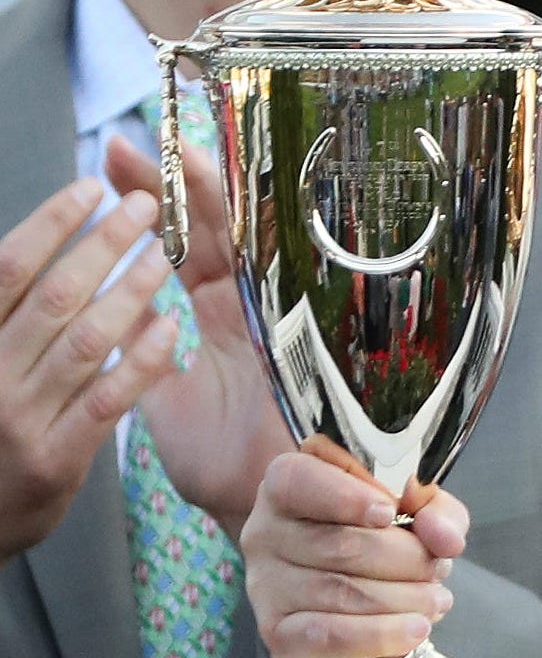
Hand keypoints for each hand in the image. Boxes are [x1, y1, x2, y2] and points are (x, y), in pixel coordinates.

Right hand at [0, 174, 185, 563]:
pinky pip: (104, 400)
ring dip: (128, 291)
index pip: (8, 267)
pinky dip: (138, 362)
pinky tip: (168, 331)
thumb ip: (6, 319)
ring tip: (163, 254)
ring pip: (83, 340)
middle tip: (145, 206)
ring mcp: (21, 416)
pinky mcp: (55, 457)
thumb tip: (35, 252)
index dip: (51, 222)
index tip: (90, 187)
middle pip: (52, 293)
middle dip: (101, 244)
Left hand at [106, 131, 287, 538]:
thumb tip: (113, 313)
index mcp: (221, 322)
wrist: (272, 516)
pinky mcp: (311, 335)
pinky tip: (248, 193)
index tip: (115, 163)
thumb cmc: (224, 470)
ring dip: (213, 193)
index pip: (182, 247)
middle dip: (176, 181)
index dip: (150, 204)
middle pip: (215, 228)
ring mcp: (283, 317)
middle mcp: (252, 310)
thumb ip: (142, 355)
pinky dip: (269, 233)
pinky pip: (291, 272)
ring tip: (175, 148)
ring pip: (250, 239)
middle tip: (137, 141)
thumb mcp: (165, 402)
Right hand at [244, 439, 466, 657]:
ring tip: (435, 600)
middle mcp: (265, 533)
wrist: (346, 584)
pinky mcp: (278, 636)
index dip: (346, 497)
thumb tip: (443, 539)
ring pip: (339, 595)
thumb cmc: (378, 534)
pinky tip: (413, 630)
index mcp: (287, 483)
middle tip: (437, 570)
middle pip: (339, 546)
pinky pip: (326, 638)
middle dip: (406, 561)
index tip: (388, 512)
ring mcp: (266, 588)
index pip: (299, 481)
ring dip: (403, 600)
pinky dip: (378, 636)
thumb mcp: (412, 506)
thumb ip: (435, 510)